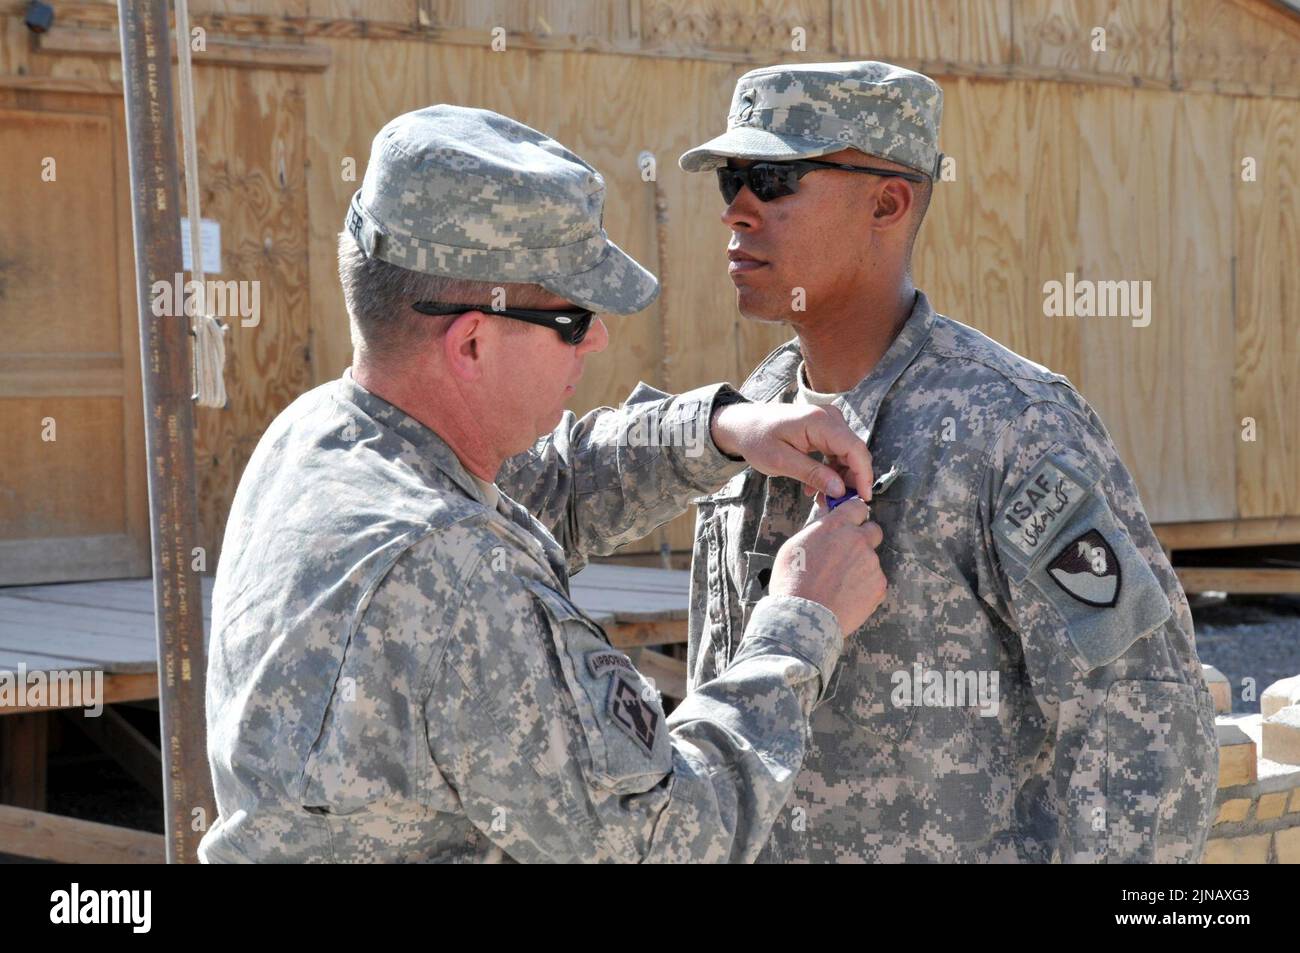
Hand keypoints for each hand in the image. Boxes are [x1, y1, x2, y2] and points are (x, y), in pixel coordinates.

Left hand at [711, 402, 872, 499]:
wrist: (742, 424)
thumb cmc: (757, 439)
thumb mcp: (781, 461)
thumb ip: (812, 474)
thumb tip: (840, 490)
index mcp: (819, 421)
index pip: (854, 449)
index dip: (863, 475)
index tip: (863, 499)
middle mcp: (829, 417)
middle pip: (855, 452)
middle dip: (851, 481)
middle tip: (837, 505)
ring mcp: (828, 422)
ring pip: (848, 455)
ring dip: (839, 479)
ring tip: (823, 500)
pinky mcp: (825, 429)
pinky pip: (838, 453)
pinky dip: (831, 472)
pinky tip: (817, 488)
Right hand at [769, 498, 886, 636]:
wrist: (805, 617)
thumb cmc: (792, 581)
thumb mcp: (795, 546)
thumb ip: (818, 530)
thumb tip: (828, 520)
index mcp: (836, 526)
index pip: (858, 506)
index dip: (854, 515)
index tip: (850, 523)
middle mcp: (858, 540)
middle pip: (873, 530)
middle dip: (864, 539)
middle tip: (847, 555)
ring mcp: (871, 563)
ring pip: (871, 560)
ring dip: (860, 567)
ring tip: (839, 584)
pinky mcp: (879, 585)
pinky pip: (875, 581)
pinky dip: (864, 587)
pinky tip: (846, 596)